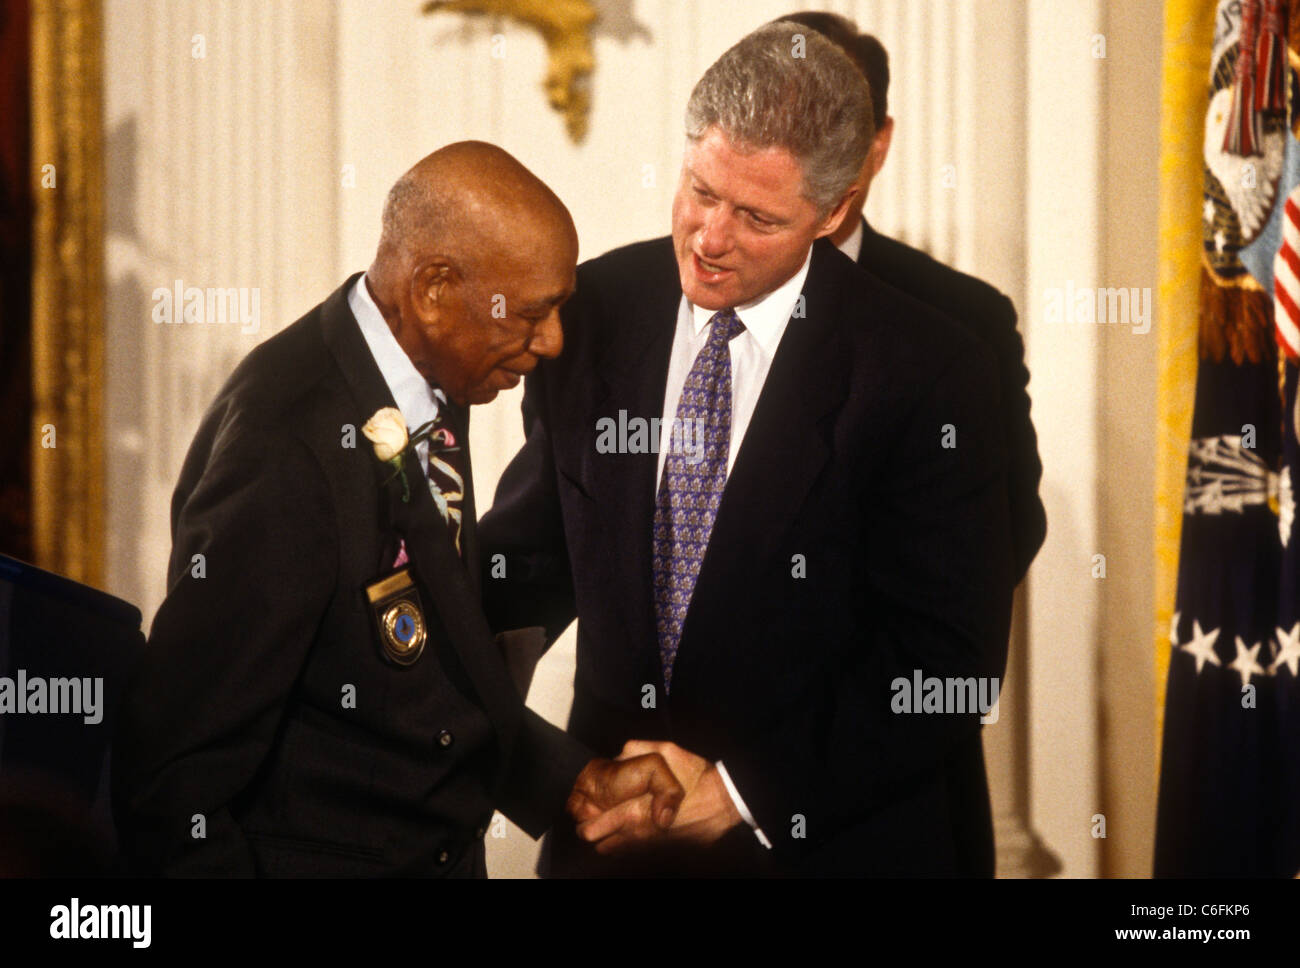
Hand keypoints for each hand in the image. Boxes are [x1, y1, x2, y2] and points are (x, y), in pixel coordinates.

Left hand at [574, 740, 742, 853]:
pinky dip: (634, 845)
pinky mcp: (667, 853)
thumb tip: (617, 756)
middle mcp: (639, 836)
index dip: (585, 823)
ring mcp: (653, 848)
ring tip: (620, 824)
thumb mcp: (666, 751)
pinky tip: (642, 830)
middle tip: (598, 820)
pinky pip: (639, 853)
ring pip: (619, 853)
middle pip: (601, 847)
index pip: (593, 830)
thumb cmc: (697, 775)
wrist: (727, 800)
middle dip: (597, 834)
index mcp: (633, 813)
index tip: (586, 812)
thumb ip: (635, 751)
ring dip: (615, 841)